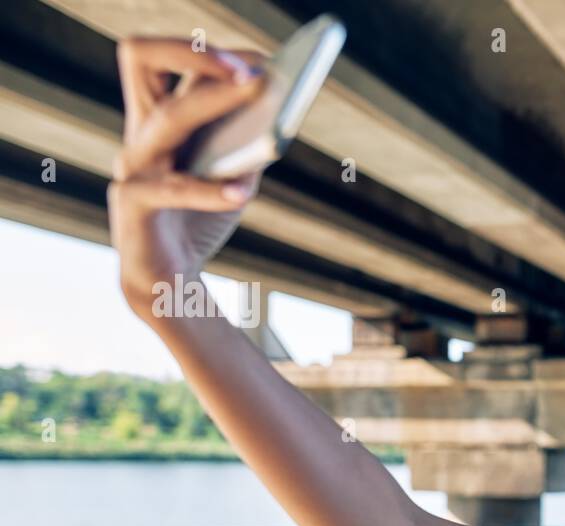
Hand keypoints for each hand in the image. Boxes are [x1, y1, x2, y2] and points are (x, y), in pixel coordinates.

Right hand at [107, 37, 266, 318]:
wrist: (167, 283)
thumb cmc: (200, 221)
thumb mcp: (233, 177)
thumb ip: (248, 144)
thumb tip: (281, 109)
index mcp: (159, 118)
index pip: (170, 59)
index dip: (212, 52)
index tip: (261, 58)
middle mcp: (140, 133)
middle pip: (141, 58)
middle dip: (195, 53)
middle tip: (252, 68)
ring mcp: (131, 166)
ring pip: (167, 118)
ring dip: (213, 103)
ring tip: (258, 97)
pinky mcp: (132, 205)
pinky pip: (169, 189)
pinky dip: (208, 190)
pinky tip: (243, 192)